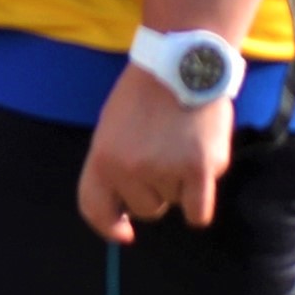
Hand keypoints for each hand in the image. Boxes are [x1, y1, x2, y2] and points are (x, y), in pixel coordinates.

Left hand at [78, 60, 238, 239]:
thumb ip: (114, 166)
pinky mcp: (199, 170)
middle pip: (144, 210)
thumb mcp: (112, 127)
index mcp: (103, 157)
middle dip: (154, 190)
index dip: (108, 227)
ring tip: (181, 144)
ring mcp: (166, 171)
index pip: (94, 208)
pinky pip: (198, 212)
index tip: (124, 233)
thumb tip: (124, 215)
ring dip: (179, 185)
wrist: (182, 62)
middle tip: (163, 153)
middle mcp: (130, 170)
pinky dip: (199, 200)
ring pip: (173, 204)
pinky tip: (200, 171)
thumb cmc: (145, 94)